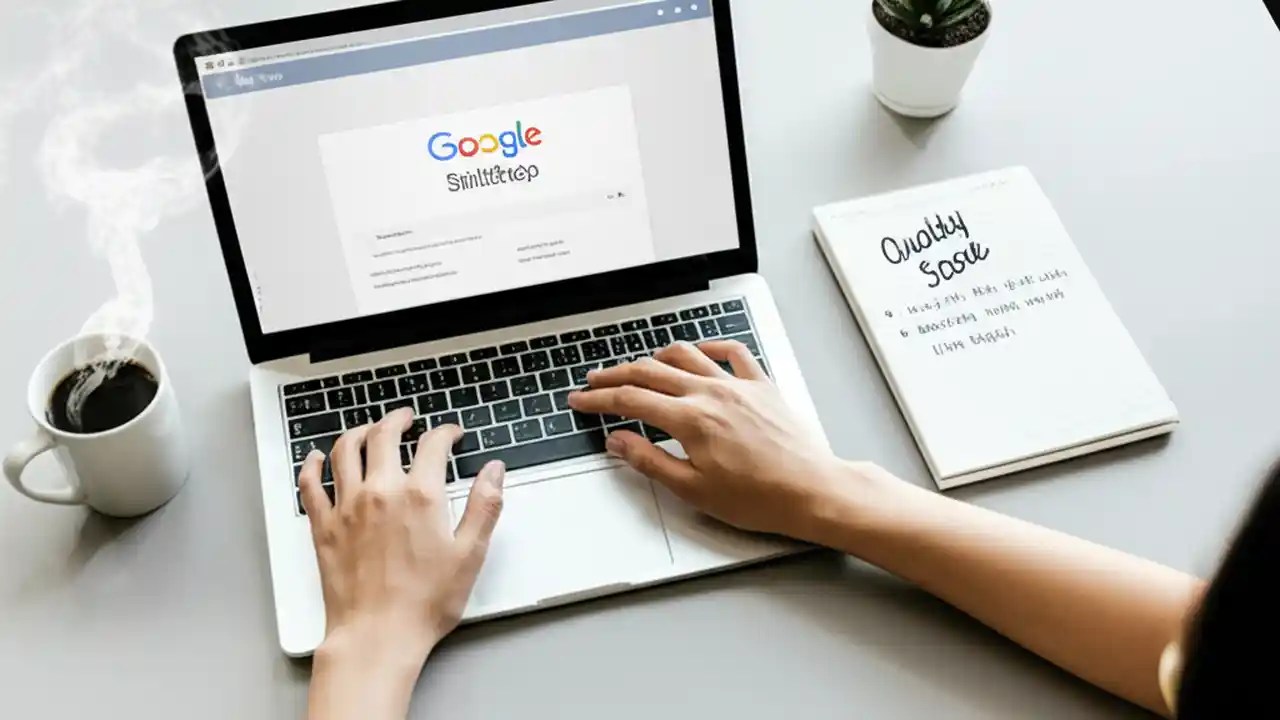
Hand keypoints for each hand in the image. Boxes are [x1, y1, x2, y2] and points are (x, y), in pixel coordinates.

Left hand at [298, 408, 504, 719]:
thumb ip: (485, 506)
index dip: (446, 432)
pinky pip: (311, 484)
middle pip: (384, 435)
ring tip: (368, 429)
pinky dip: (313, 465)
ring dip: (359, 431)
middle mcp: (381, 492)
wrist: (377, 636)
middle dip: (398, 419)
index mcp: (421, 496)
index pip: (433, 444)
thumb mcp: (470, 554)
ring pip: (346, 449)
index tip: (452, 434)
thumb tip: (494, 471)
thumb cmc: (423, 603)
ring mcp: (347, 507)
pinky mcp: (323, 527)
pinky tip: (317, 458)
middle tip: (406, 418)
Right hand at [568, 341, 845, 541]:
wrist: (811, 491)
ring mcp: (738, 385)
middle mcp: (711, 394)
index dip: (599, 399)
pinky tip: (698, 352)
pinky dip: (709, 347)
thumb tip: (618, 442)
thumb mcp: (693, 490)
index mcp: (690, 420)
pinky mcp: (761, 386)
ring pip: (686, 355)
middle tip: (596, 381)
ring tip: (638, 365)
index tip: (581, 400)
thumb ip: (650, 461)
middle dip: (616, 375)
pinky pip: (732, 352)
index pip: (631, 400)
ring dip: (655, 356)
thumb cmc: (760, 497)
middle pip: (651, 372)